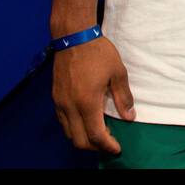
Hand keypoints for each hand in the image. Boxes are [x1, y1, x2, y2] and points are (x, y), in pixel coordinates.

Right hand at [51, 36, 135, 153]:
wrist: (73, 36)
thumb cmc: (98, 52)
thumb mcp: (117, 72)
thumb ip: (123, 97)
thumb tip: (129, 117)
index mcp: (87, 102)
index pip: (96, 135)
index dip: (107, 146)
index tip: (117, 148)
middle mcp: (70, 107)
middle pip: (79, 140)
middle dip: (95, 147)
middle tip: (109, 142)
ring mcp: (60, 103)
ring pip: (68, 133)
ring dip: (83, 138)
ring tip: (98, 132)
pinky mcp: (55, 97)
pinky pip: (62, 121)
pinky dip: (74, 128)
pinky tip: (85, 120)